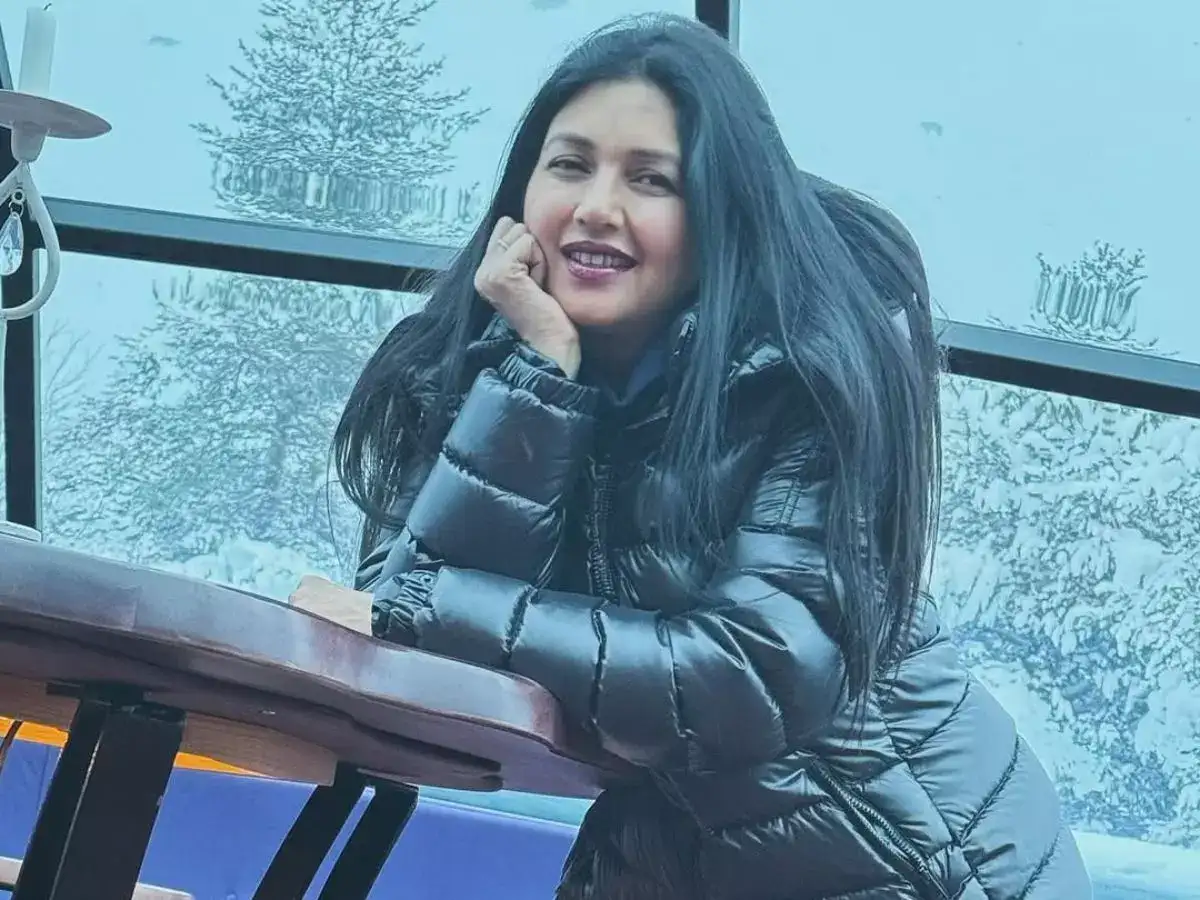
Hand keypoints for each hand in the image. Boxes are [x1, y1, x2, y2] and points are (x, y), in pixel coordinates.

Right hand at [474, 217, 579, 377]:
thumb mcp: (527, 276)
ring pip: (522, 234)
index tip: (530, 279)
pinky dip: (539, 264)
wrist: (548, 344)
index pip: (504, 227)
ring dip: (537, 258)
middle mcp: (481, 272)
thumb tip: (518, 224)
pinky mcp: (501, 272)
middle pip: (514, 227)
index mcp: (484, 272)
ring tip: (535, 286)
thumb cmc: (546, 314)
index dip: (527, 248)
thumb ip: (517, 253)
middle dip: (532, 251)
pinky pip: (528, 244)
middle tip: (534, 284)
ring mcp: (488, 272)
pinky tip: (537, 286)